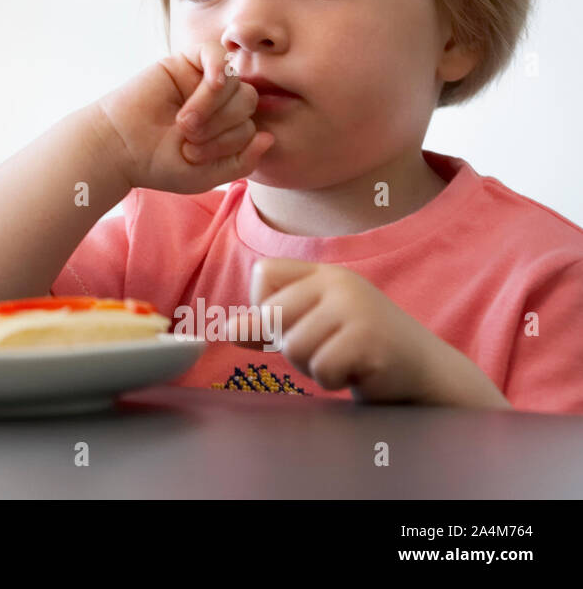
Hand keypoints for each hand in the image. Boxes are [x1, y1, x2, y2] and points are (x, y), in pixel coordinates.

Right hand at [93, 41, 273, 193]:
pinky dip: (218, 69)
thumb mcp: (205, 175)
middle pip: (247, 102)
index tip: (192, 157)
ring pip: (234, 82)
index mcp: (225, 128)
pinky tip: (208, 84)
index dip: (229, 143)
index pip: (251, 128)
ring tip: (183, 122)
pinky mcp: (184, 62)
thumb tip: (269, 137)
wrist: (118, 147)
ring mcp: (201, 80)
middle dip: (222, 125)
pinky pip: (216, 54)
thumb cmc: (157, 163)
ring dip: (212, 105)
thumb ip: (241, 163)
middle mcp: (218, 103)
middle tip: (187, 138)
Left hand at [229, 258, 509, 406]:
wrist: (426, 373)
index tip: (292, 325)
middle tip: (327, 349)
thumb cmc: (362, 350)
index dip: (265, 306)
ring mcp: (356, 308)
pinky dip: (334, 379)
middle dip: (290, 344)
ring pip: (293, 345)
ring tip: (345, 360)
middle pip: (272, 314)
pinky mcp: (370, 338)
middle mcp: (339, 282)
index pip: (263, 274)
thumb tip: (226, 329)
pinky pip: (321, 366)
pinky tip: (359, 371)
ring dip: (314, 366)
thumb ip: (269, 326)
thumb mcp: (313, 328)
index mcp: (324, 273)